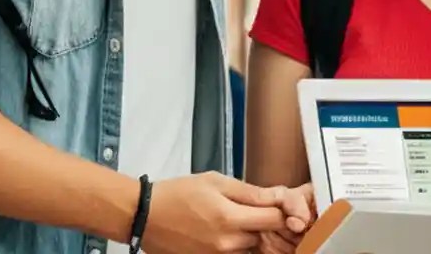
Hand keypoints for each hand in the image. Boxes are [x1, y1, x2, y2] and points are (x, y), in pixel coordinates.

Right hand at [140, 172, 311, 253]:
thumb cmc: (178, 194)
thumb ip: (250, 192)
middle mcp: (227, 244)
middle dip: (269, 223)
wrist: (145, 216)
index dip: (285, 210)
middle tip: (260, 209)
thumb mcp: (216, 182)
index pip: (276, 219)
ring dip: (255, 235)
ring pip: (253, 249)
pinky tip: (230, 231)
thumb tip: (279, 196)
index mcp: (230, 218)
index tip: (282, 203)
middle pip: (267, 236)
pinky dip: (239, 244)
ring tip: (241, 218)